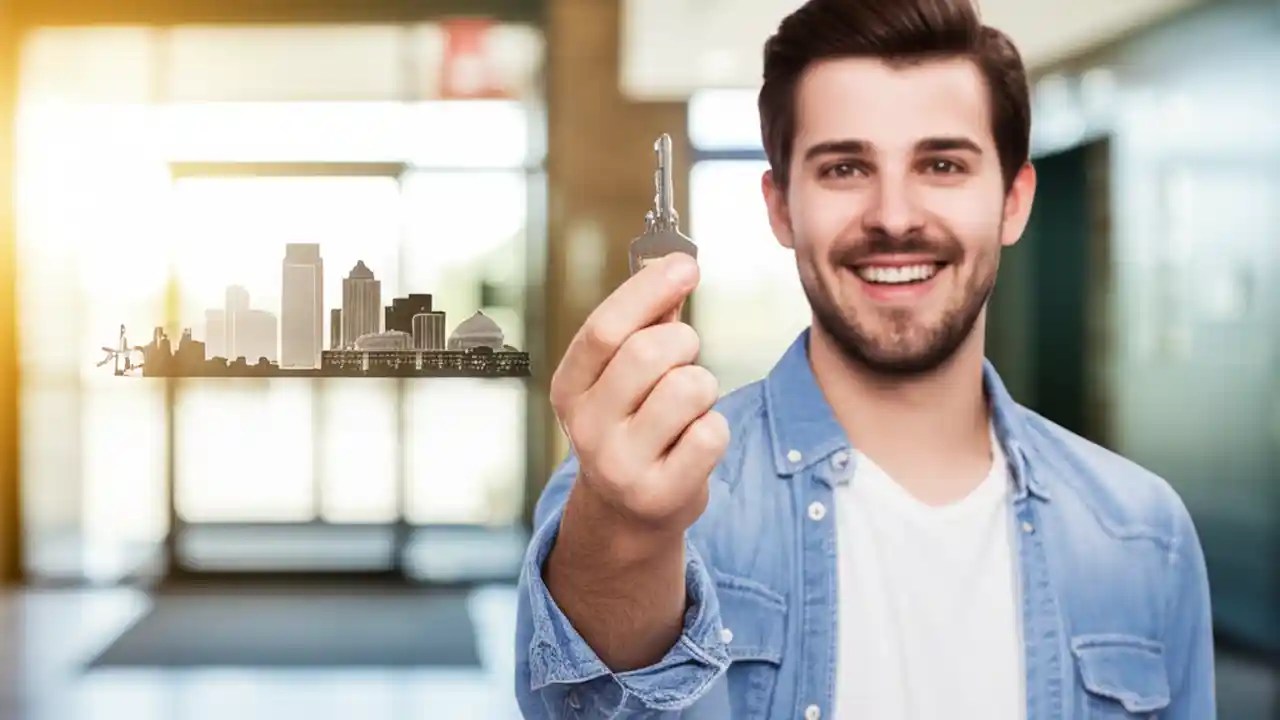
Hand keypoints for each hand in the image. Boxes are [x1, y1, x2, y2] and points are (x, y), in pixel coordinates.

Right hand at [549, 253, 729, 534]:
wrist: (626, 513)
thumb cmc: (633, 425)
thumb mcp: (621, 378)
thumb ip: (645, 324)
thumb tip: (675, 266)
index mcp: (570, 388)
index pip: (605, 329)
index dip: (648, 289)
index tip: (686, 265)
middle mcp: (586, 427)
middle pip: (649, 352)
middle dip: (684, 341)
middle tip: (686, 356)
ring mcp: (620, 464)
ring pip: (688, 388)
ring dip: (703, 386)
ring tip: (689, 406)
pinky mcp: (659, 493)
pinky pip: (711, 433)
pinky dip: (714, 428)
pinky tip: (694, 442)